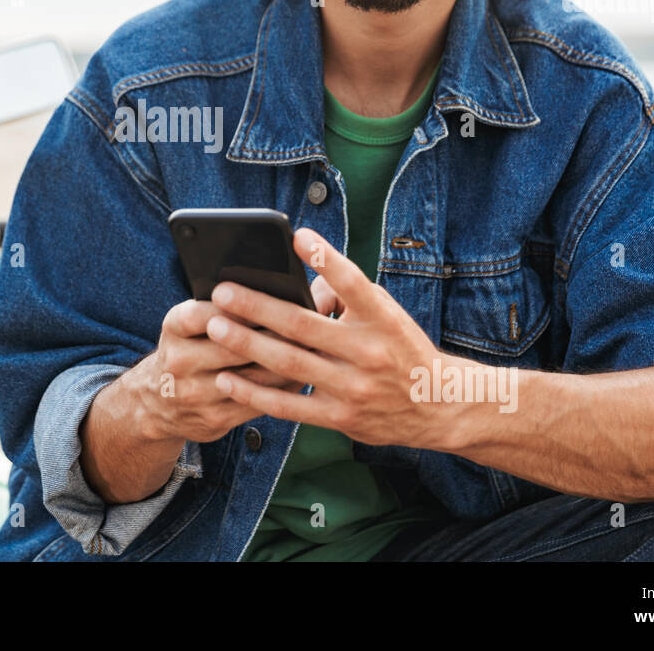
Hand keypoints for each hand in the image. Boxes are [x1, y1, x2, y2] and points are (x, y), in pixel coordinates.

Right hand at [135, 298, 305, 444]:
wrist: (160, 402)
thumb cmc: (190, 348)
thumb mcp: (190, 322)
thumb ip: (223, 306)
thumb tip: (277, 289)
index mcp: (174, 327)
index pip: (205, 312)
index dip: (240, 308)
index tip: (274, 299)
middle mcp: (178, 361)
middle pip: (233, 346)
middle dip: (273, 334)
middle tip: (309, 322)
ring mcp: (194, 393)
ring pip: (251, 376)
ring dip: (286, 362)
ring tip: (315, 347)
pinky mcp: (214, 418)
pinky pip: (257, 402)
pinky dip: (283, 388)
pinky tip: (304, 375)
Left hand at [203, 226, 459, 449]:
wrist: (438, 405)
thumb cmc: (401, 349)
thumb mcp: (387, 314)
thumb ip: (348, 296)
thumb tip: (300, 279)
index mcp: (383, 320)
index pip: (354, 283)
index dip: (325, 259)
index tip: (295, 236)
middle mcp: (368, 353)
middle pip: (304, 326)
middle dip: (258, 307)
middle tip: (222, 292)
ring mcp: (353, 388)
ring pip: (290, 365)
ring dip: (248, 345)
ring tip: (215, 327)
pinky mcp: (341, 418)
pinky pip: (291, 407)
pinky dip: (256, 394)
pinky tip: (228, 380)